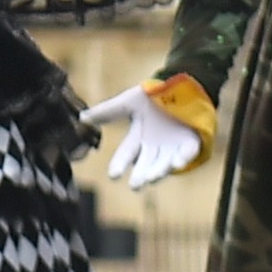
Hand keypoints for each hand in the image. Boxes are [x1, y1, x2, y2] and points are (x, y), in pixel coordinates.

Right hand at [82, 82, 206, 189]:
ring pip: (164, 163)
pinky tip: (177, 164)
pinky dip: (183, 159)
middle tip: (136, 184)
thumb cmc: (153, 97)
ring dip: (159, 171)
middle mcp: (154, 147)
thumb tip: (81, 118)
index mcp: (139, 138)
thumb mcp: (129, 102)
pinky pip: (187, 154)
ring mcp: (173, 147)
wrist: (181, 87)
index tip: (114, 175)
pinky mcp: (190, 144)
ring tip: (152, 178)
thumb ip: (107, 112)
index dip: (120, 164)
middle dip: (141, 175)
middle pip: (146, 164)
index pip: (127, 154)